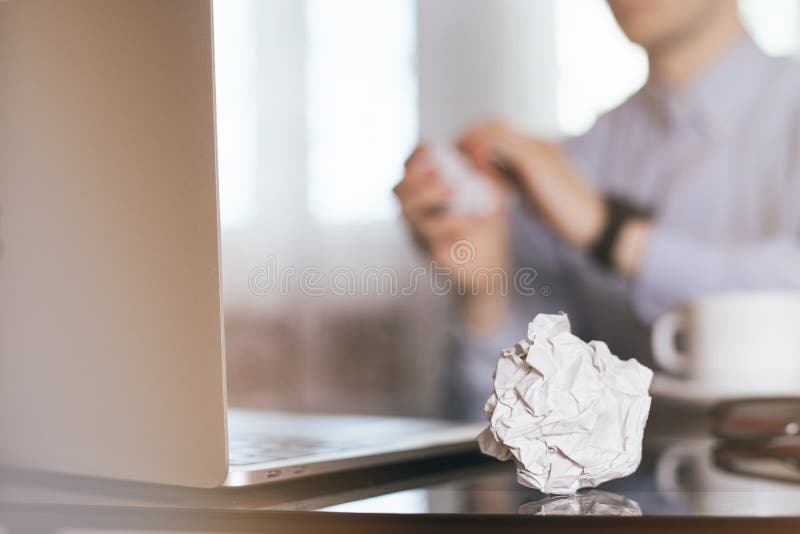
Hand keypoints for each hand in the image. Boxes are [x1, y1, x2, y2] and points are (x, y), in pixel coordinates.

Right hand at [394, 144, 511, 333]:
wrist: (489, 271)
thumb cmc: (483, 228)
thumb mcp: (484, 195)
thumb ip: (480, 173)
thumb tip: (481, 144)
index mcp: (422, 199)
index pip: (405, 172)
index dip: (412, 158)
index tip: (430, 147)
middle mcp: (415, 217)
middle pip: (398, 191)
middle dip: (417, 177)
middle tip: (442, 173)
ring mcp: (422, 238)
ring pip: (409, 215)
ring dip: (429, 198)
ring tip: (454, 191)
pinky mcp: (435, 258)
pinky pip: (433, 242)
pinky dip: (452, 226)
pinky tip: (472, 221)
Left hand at [460, 121, 651, 274]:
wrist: (591, 221)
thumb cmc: (561, 211)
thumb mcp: (531, 190)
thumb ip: (512, 179)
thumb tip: (490, 182)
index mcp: (534, 146)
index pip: (496, 130)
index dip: (474, 142)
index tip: (459, 164)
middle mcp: (535, 139)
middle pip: (491, 123)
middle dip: (467, 140)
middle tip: (453, 165)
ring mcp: (536, 145)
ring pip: (492, 127)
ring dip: (471, 146)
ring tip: (463, 170)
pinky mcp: (535, 159)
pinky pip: (498, 144)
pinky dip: (482, 156)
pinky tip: (479, 177)